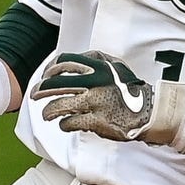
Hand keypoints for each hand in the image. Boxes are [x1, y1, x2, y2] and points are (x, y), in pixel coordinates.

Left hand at [32, 50, 184, 144]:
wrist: (148, 112)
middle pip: (56, 84)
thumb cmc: (130, 89)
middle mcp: (95, 82)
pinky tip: (65, 125)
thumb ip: (96, 60)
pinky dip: (64, 125)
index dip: (50, 69)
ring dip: (49, 111)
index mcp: (98, 67)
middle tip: (35, 95)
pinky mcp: (96, 121)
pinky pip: (70, 123)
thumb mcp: (116, 66)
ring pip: (60, 105)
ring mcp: (95, 102)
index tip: (45, 76)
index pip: (64, 63)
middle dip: (41, 90)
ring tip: (47, 115)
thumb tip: (72, 60)